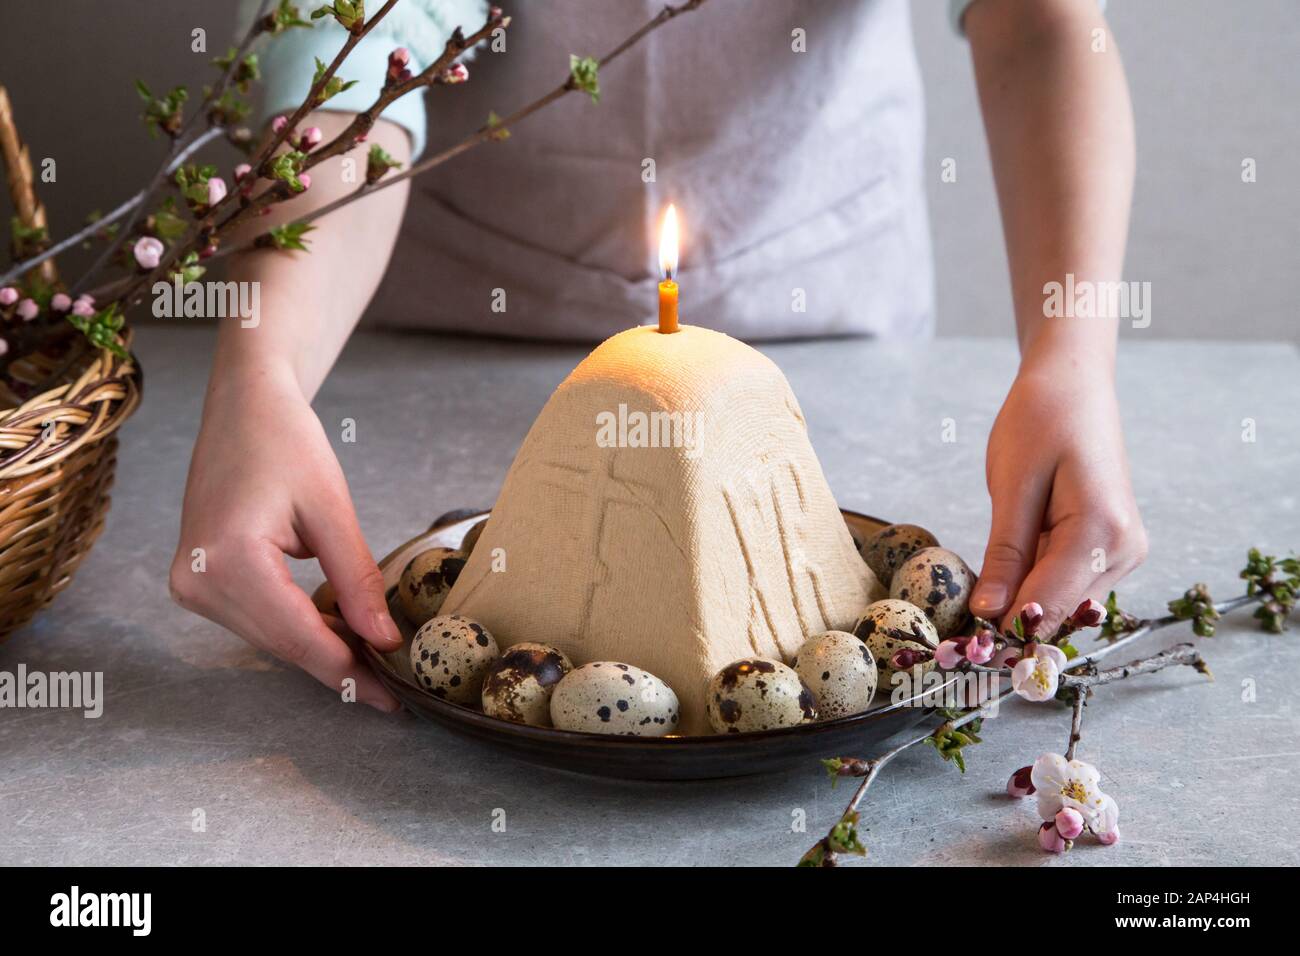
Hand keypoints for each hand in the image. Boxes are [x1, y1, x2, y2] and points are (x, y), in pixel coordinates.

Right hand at [169, 359, 401, 709]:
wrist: (242, 407)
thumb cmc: (286, 442)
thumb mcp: (331, 509)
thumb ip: (356, 580)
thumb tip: (385, 641)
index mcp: (227, 559)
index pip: (299, 637)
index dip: (350, 670)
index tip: (392, 697)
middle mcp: (197, 580)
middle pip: (284, 645)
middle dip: (341, 666)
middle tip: (394, 690)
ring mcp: (189, 584)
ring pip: (271, 638)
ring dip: (322, 650)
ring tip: (376, 663)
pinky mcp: (195, 581)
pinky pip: (258, 620)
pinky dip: (299, 629)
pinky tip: (340, 633)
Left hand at [971, 358, 1146, 634]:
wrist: (1072, 382)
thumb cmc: (1040, 420)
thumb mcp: (1012, 487)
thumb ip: (1005, 554)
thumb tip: (989, 615)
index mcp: (1103, 533)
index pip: (1048, 605)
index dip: (1003, 630)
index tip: (961, 650)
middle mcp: (1124, 550)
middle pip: (1058, 610)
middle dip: (1010, 622)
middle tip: (957, 634)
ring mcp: (1124, 551)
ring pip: (1061, 602)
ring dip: (1021, 605)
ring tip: (976, 599)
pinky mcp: (1112, 548)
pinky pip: (1066, 582)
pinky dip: (1033, 584)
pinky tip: (1004, 575)